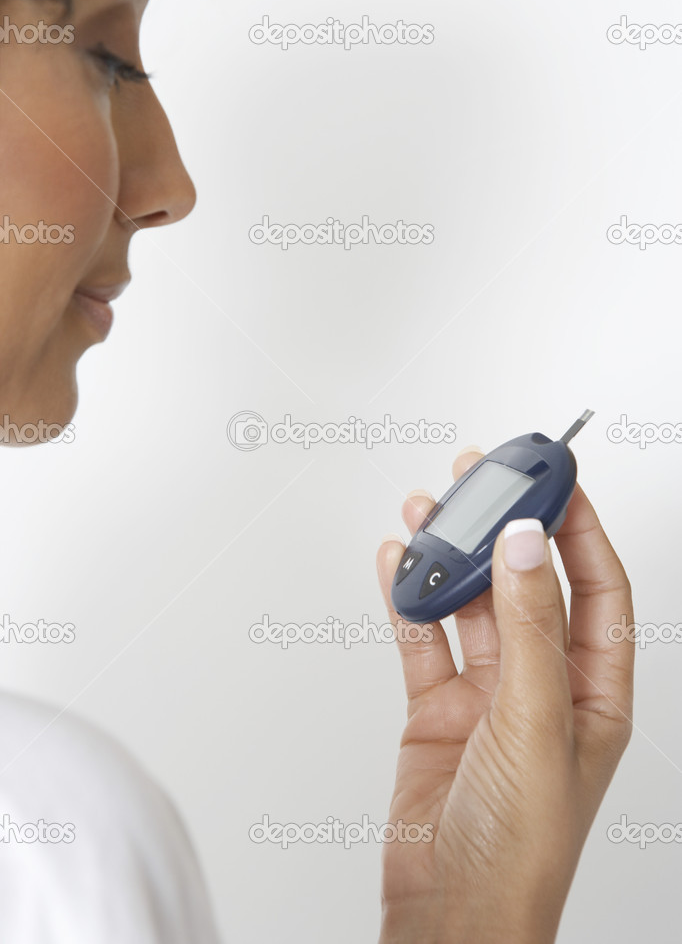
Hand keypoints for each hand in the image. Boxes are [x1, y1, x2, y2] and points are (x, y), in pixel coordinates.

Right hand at [376, 449, 634, 943]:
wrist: (450, 912)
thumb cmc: (519, 847)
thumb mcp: (536, 723)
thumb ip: (529, 627)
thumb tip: (526, 544)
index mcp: (593, 691)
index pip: (597, 587)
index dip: (580, 528)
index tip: (555, 478)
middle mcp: (542, 685)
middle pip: (527, 584)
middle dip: (506, 528)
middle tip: (483, 477)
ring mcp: (486, 694)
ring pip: (470, 604)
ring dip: (450, 557)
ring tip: (428, 509)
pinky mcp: (436, 707)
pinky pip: (422, 637)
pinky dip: (408, 597)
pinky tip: (397, 562)